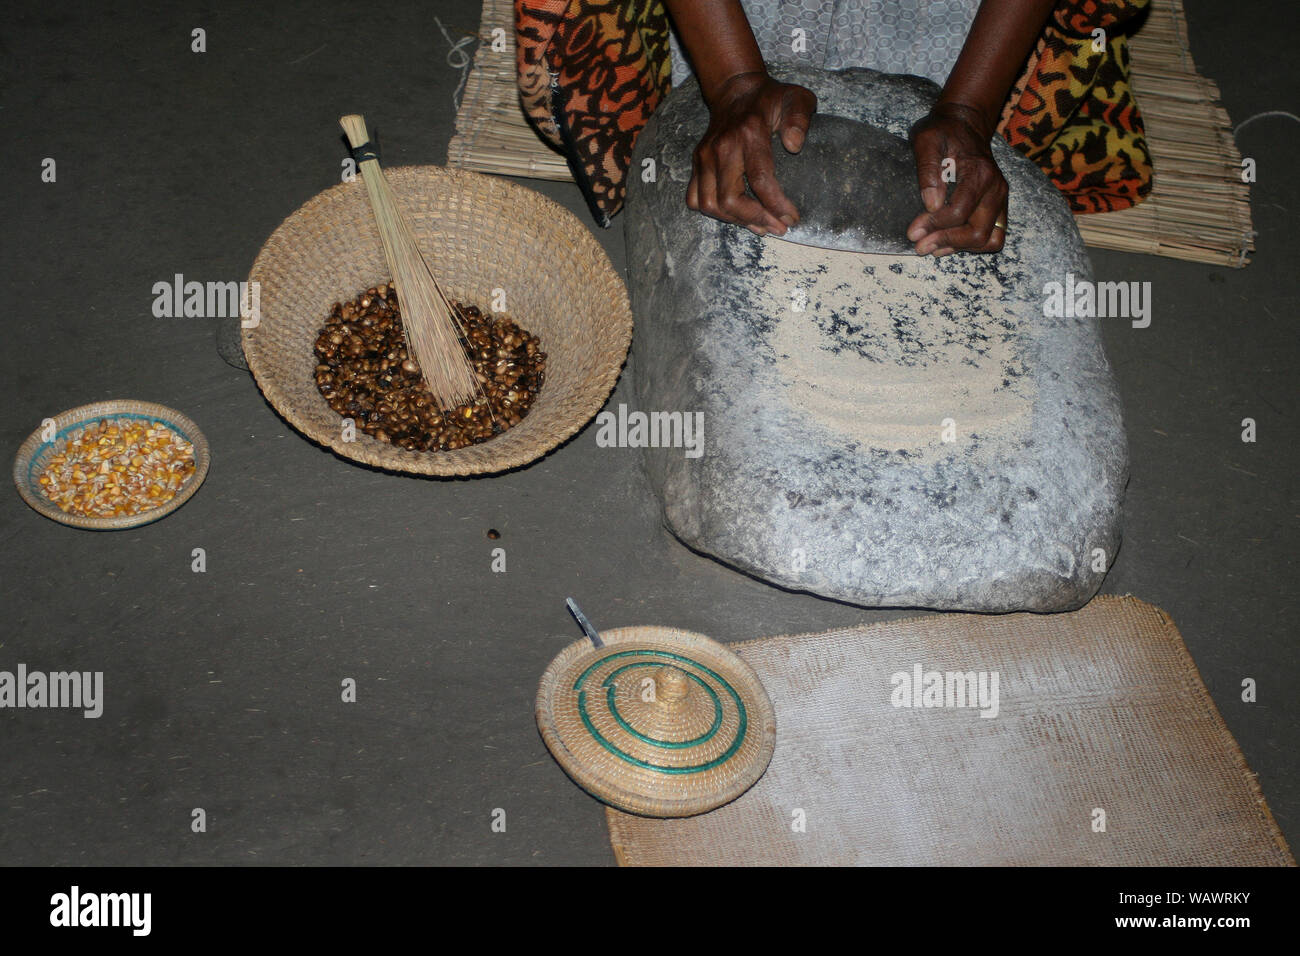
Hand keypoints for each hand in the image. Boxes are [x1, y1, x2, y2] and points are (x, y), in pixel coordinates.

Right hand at [687, 72, 817, 235]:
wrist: (735, 89)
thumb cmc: (770, 98)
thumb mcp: (795, 98)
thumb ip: (799, 117)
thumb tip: (795, 145)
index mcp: (749, 134)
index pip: (760, 180)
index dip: (776, 205)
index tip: (791, 217)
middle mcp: (722, 147)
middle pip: (729, 200)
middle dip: (756, 219)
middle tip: (778, 227)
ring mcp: (704, 156)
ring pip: (710, 204)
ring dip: (735, 220)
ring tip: (760, 225)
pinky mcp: (696, 163)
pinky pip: (695, 199)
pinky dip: (714, 212)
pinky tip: (736, 215)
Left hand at [906, 102, 1007, 255]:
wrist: (965, 124)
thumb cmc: (942, 131)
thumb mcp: (926, 141)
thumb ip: (927, 170)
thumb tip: (931, 204)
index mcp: (979, 172)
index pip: (959, 212)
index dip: (934, 226)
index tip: (913, 231)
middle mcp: (996, 188)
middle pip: (977, 232)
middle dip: (946, 242)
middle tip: (919, 246)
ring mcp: (1000, 199)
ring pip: (989, 240)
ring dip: (960, 248)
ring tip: (933, 247)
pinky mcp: (999, 207)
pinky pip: (994, 237)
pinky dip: (973, 246)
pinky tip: (948, 244)